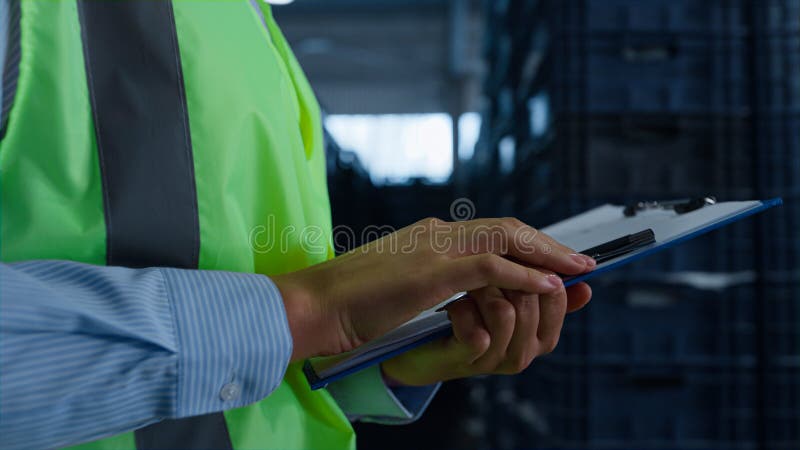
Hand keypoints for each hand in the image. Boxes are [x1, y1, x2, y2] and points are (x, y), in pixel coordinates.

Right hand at [272, 217, 594, 361]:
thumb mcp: (400, 284)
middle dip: (548, 244)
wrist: (316, 304)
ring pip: (505, 240)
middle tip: (580, 261)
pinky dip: (525, 275)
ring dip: (547, 256)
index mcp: (430, 235)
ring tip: (577, 271)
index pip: (490, 231)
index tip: (554, 258)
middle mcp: (437, 232)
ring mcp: (435, 247)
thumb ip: (430, 278)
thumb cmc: (351, 301)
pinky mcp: (434, 269)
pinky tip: (549, 285)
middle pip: (506, 229)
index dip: (528, 244)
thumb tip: (457, 289)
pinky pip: (491, 267)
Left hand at [380, 281, 592, 385]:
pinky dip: (462, 312)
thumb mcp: (492, 291)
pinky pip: (478, 334)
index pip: (558, 298)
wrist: (406, 348)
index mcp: (534, 332)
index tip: (531, 251)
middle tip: (489, 263)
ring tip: (467, 288)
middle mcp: (519, 349)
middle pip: (534, 303)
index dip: (553, 270)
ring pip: (507, 314)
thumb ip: (527, 280)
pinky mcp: (461, 362)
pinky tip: (450, 309)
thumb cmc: (453, 316)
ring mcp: (490, 358)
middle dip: (511, 273)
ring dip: (485, 291)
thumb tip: (580, 275)